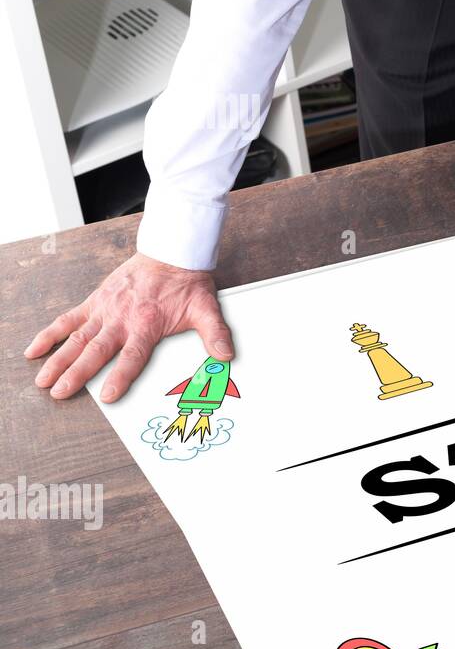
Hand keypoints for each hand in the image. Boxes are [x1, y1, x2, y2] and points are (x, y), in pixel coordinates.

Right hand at [25, 252, 233, 402]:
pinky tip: (34, 349)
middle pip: (95, 351)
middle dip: (76, 373)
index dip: (120, 376)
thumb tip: (226, 355)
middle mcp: (121, 319)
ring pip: (76, 338)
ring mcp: (105, 310)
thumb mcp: (206, 309)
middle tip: (59, 393)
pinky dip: (50, 334)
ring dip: (58, 359)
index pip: (131, 356)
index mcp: (147, 325)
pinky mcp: (96, 301)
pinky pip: (68, 319)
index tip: (108, 394)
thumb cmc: (187, 285)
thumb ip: (216, 334)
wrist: (171, 253)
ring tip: (43, 380)